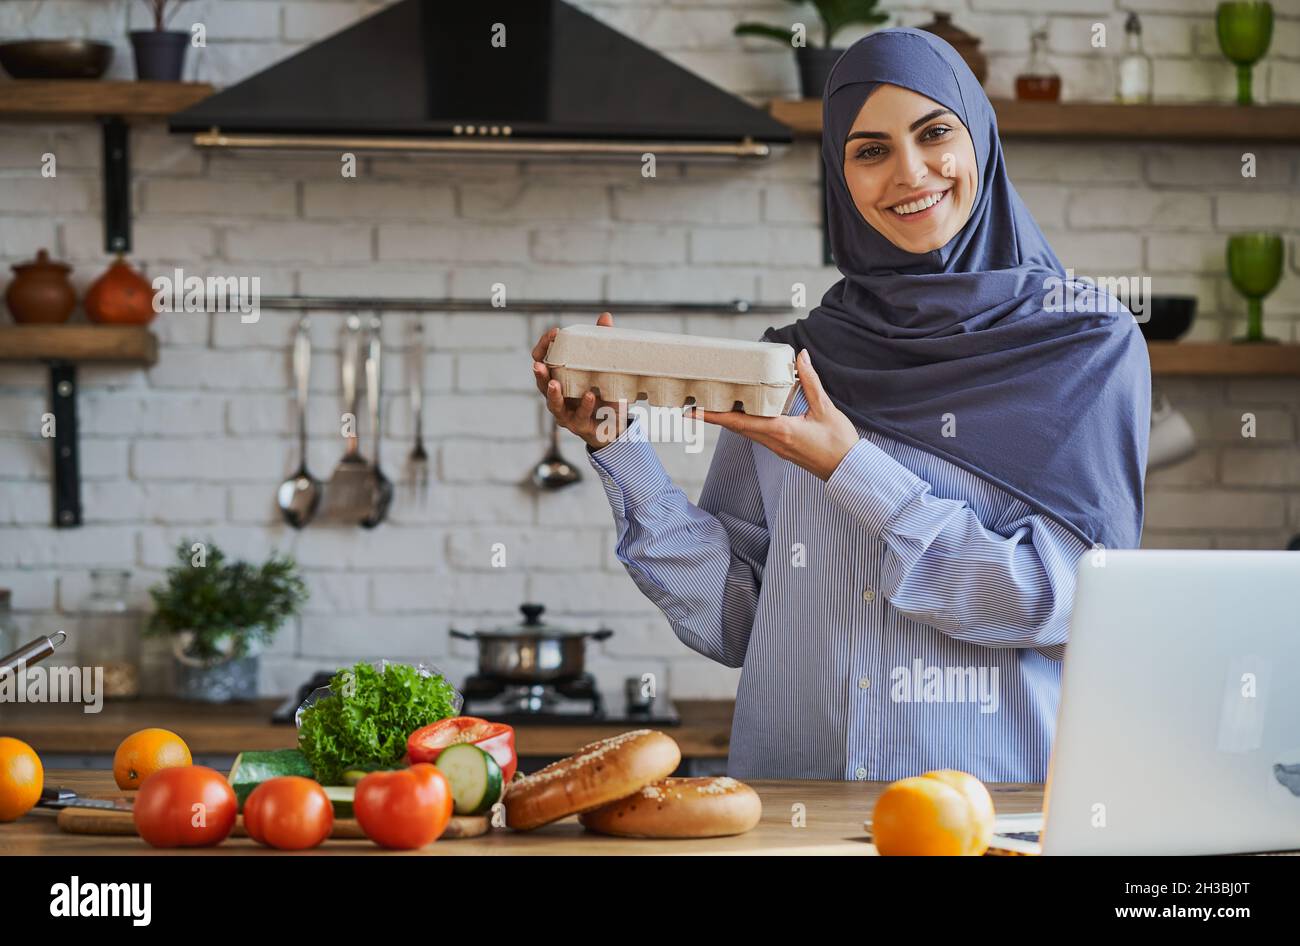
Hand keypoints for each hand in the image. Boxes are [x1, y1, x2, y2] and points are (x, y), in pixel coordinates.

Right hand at [531, 311, 626, 450]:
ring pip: (553, 404)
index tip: (555, 333)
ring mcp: (566, 412)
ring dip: (552, 394)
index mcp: (559, 377)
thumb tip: (605, 317)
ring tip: (554, 384)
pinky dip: (585, 406)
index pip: (543, 360)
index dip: (544, 347)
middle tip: (538, 364)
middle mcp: (558, 395)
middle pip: (541, 383)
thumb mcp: (603, 368)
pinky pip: (579, 416)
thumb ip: (601, 345)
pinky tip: (590, 396)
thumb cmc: (603, 393)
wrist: (614, 424)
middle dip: (539, 374)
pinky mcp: (580, 425)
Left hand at [696, 349, 858, 480]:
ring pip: (746, 431)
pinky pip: (757, 434)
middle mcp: (773, 441)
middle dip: (715, 417)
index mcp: (780, 431)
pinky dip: (745, 423)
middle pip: (736, 428)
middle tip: (695, 405)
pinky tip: (745, 413)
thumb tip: (802, 357)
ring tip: (714, 406)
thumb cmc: (839, 443)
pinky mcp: (783, 449)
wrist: (849, 470)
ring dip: (729, 420)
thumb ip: (811, 381)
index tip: (694, 411)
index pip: (739, 422)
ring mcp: (777, 448)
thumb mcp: (825, 408)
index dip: (714, 416)